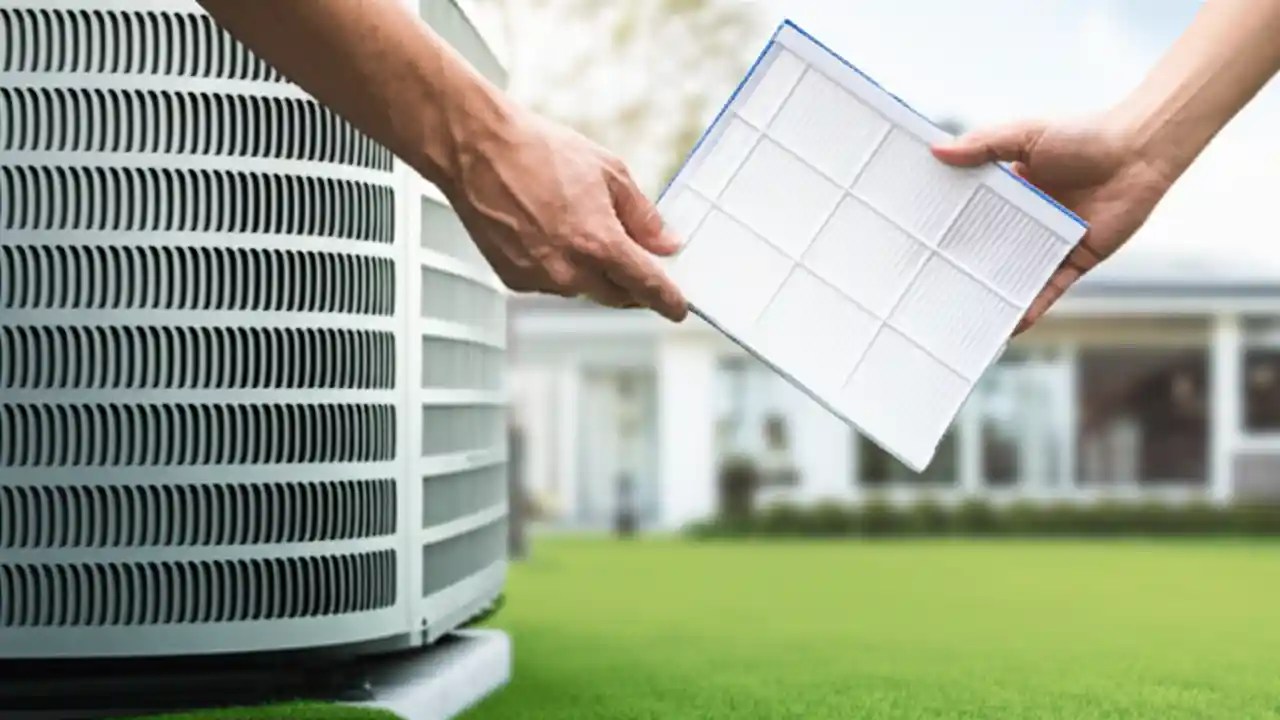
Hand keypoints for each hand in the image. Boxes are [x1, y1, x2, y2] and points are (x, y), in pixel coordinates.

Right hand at [443, 108, 687, 321]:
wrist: (478, 150)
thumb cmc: (538, 152)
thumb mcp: (609, 172)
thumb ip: (643, 215)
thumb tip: (666, 243)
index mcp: (599, 244)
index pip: (647, 287)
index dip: (668, 301)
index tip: (678, 308)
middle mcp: (570, 270)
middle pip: (617, 295)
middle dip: (631, 284)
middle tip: (637, 262)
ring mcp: (540, 279)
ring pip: (582, 289)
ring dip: (592, 271)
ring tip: (577, 226)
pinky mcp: (515, 280)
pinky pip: (551, 284)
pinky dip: (560, 267)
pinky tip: (549, 233)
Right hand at [931, 113, 1173, 333]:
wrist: (1140, 151)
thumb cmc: (1085, 135)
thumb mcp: (1025, 134)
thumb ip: (982, 145)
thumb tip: (936, 149)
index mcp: (1010, 191)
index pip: (972, 214)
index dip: (948, 227)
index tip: (918, 242)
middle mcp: (1027, 220)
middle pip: (989, 249)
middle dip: (965, 267)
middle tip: (931, 287)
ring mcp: (1050, 243)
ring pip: (1016, 275)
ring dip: (994, 294)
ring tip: (964, 316)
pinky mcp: (1074, 260)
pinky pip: (1050, 289)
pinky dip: (1032, 307)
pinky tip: (1012, 325)